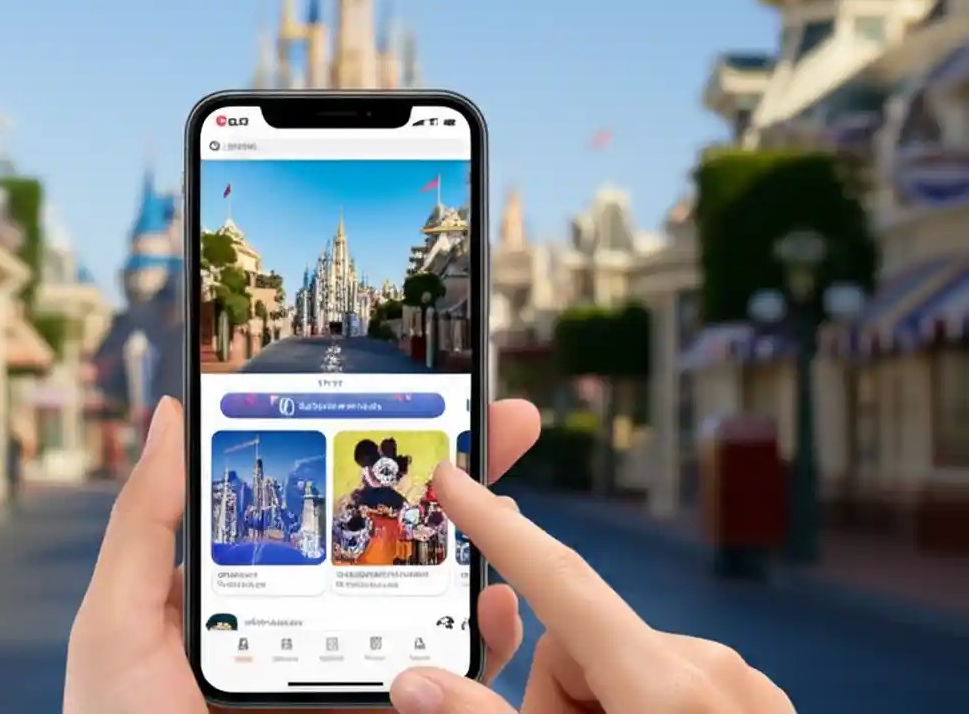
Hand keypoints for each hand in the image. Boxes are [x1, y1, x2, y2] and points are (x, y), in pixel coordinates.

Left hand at [64, 396, 542, 713]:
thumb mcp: (122, 619)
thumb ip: (149, 521)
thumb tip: (176, 414)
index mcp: (256, 590)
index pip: (322, 507)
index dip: (372, 454)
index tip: (419, 402)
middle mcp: (313, 627)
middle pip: (394, 544)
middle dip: (457, 484)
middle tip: (504, 427)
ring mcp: (352, 677)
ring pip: (433, 608)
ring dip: (480, 555)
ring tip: (502, 514)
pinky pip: (444, 687)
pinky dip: (481, 647)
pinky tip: (491, 611)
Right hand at [387, 464, 794, 713]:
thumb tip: (415, 684)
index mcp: (662, 684)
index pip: (558, 578)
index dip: (497, 528)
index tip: (459, 481)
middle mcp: (709, 670)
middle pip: (582, 644)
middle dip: (554, 696)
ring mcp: (741, 689)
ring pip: (624, 667)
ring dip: (598, 711)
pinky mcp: (756, 707)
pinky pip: (670, 685)